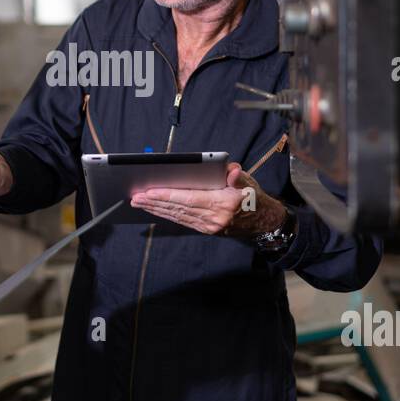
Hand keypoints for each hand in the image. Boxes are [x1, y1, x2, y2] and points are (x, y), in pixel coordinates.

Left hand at [129, 162, 285, 236]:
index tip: (149, 191)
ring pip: (177, 216)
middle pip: (178, 209)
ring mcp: (209, 226)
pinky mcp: (206, 230)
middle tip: (136, 196)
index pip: (189, 199)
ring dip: (157, 209)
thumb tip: (231, 170)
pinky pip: (182, 221)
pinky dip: (167, 215)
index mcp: (223, 204)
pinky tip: (155, 210)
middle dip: (155, 202)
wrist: (264, 222)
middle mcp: (214, 218)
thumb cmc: (253, 198)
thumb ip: (238, 176)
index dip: (168, 195)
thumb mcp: (249, 183)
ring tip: (139, 202)